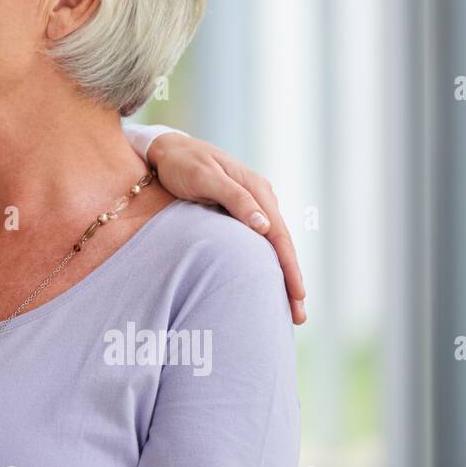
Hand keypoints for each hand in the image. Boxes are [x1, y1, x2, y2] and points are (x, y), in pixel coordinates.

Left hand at [147, 133, 306, 324]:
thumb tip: (265, 227)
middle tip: (298, 316)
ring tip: (287, 306)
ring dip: (282, 274)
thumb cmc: (182, 164)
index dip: (289, 268)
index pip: (279, 235)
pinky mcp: (242, 210)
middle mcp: (261, 197)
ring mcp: (254, 203)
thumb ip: (235, 200)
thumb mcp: (205, 177)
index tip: (296, 296)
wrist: (167, 150)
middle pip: (282, 244)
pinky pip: (261, 240)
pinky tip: (267, 280)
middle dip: (291, 280)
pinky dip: (267, 261)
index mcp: (257, 189)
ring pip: (273, 244)